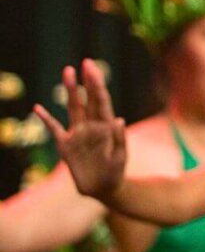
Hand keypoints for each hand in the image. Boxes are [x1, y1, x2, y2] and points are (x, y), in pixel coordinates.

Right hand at [34, 61, 125, 198]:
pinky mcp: (65, 146)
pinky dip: (45, 119)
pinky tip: (37, 108)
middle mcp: (91, 127)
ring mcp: (77, 134)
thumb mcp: (121, 157)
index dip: (97, 85)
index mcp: (106, 127)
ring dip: (70, 91)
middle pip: (88, 100)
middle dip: (86, 81)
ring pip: (72, 108)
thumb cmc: (116, 172)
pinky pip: (53, 129)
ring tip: (67, 72)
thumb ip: (120, 140)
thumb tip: (119, 120)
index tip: (93, 69)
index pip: (101, 101)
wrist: (105, 189)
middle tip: (83, 62)